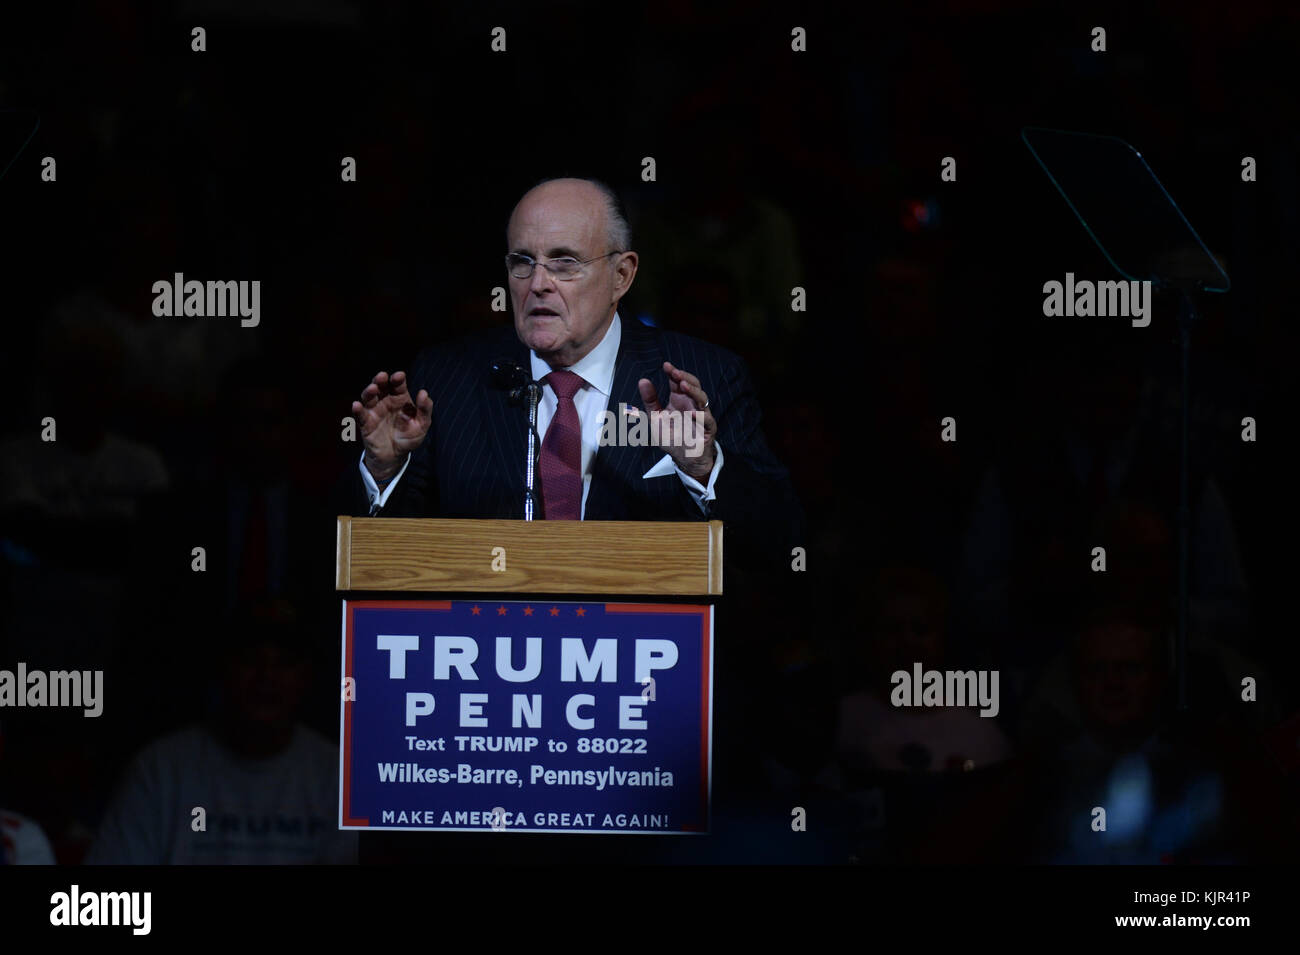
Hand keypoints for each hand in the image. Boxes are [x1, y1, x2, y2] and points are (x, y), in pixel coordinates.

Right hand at [350, 370, 431, 481]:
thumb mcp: (422, 425)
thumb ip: (424, 410)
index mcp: (400, 399)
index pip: (398, 385)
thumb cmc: (409, 438)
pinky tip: (357, 405)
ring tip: (373, 388)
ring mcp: (374, 411)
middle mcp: (385, 401)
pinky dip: (357, 410)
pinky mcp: (365, 424)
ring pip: (368, 397)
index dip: (398, 379)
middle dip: (380, 380)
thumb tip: (423, 393)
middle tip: (382, 376)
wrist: (395, 457)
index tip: (399, 376)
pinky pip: (360, 415)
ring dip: (369, 391)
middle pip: (381, 386)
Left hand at [636, 361, 716, 480]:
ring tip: (683, 385)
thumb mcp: (656, 418)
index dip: (673, 373)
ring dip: (693, 391)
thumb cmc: (672, 437)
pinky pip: (708, 421)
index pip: (678, 382)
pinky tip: (692, 413)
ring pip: (702, 399)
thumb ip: (650, 401)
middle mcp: (691, 405)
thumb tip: (642, 381)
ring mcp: (701, 416)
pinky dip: (701, 416)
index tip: (666, 366)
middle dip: (684, 377)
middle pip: (693, 385)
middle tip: (674, 372)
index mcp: (679, 400)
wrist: (684, 459)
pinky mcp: (708, 430)